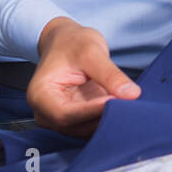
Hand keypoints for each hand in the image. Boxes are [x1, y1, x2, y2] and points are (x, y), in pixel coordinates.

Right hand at [28, 17, 140, 137]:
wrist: (66, 42)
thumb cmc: (72, 43)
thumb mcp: (92, 51)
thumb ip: (110, 74)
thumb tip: (132, 94)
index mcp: (40, 95)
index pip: (64, 114)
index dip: (91, 111)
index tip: (116, 101)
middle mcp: (46, 112)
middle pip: (75, 126)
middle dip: (102, 117)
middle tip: (129, 105)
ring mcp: (60, 118)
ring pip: (86, 130)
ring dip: (107, 120)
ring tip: (128, 105)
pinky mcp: (75, 118)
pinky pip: (92, 125)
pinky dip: (107, 119)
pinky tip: (123, 108)